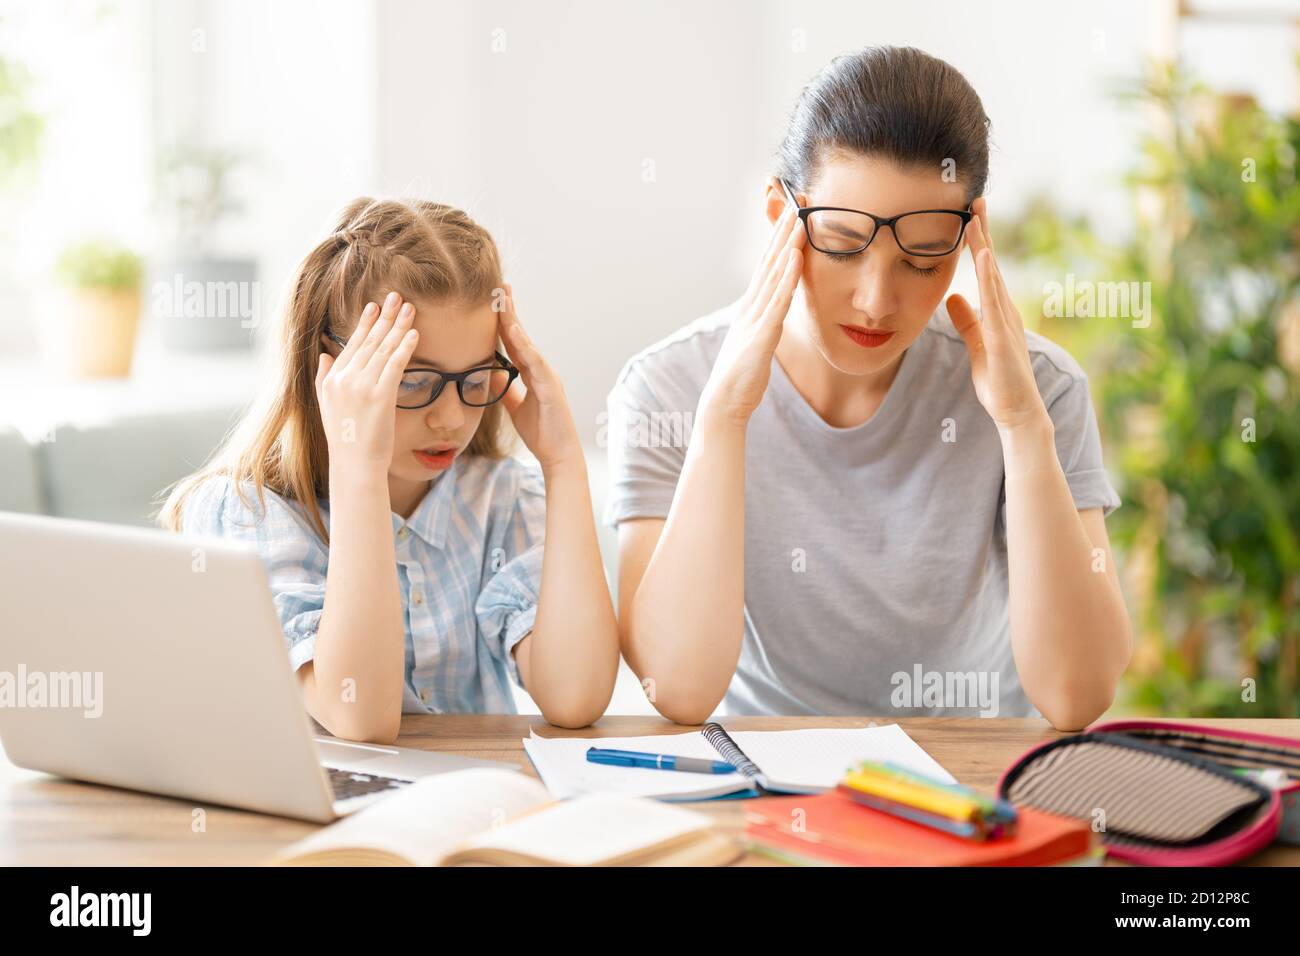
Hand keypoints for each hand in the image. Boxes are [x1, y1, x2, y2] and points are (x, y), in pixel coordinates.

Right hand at [315, 291, 418, 473]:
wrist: (355, 465)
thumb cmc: (347, 439)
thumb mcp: (327, 406)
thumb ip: (323, 377)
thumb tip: (325, 354)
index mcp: (332, 379)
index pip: (353, 345)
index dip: (366, 323)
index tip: (374, 306)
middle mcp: (344, 379)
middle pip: (369, 341)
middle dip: (385, 317)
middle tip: (397, 296)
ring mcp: (361, 387)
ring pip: (383, 349)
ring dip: (398, 327)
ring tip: (410, 309)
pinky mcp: (379, 396)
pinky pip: (395, 365)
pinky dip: (405, 348)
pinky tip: (414, 334)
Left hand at [497, 284, 582, 473]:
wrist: (559, 455)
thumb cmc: (542, 433)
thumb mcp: (516, 408)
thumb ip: (506, 389)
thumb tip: (490, 374)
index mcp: (533, 374)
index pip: (515, 343)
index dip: (504, 322)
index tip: (494, 301)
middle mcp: (542, 370)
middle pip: (522, 336)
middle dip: (510, 311)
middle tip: (499, 287)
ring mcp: (548, 376)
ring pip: (528, 343)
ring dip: (515, 321)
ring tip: (503, 300)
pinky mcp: (551, 387)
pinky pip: (535, 362)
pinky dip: (525, 345)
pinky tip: (513, 329)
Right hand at [698, 200, 804, 424]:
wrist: (724, 403)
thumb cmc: (741, 379)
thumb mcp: (756, 344)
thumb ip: (765, 325)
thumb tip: (775, 316)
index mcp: (751, 308)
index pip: (767, 266)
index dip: (779, 239)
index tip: (791, 215)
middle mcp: (751, 306)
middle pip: (769, 261)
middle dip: (783, 231)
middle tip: (795, 201)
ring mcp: (755, 318)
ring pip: (774, 274)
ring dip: (787, 244)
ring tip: (799, 218)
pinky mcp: (762, 334)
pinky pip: (778, 300)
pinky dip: (787, 276)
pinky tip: (796, 257)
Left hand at [946, 197, 1049, 434]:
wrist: (1016, 410)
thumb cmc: (998, 380)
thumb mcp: (977, 343)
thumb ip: (966, 320)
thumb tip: (952, 297)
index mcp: (998, 310)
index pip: (986, 269)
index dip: (977, 242)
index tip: (969, 215)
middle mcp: (1005, 309)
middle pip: (992, 263)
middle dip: (983, 231)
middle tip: (976, 199)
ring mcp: (1006, 320)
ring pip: (993, 275)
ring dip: (985, 245)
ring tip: (976, 216)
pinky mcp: (1002, 335)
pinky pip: (993, 300)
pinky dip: (988, 276)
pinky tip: (982, 256)